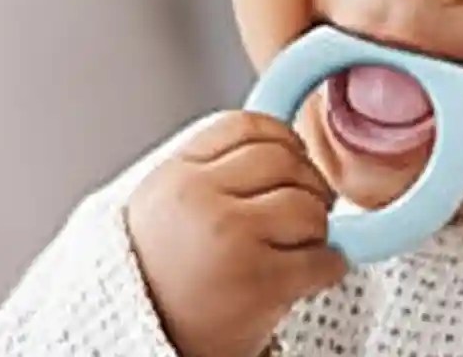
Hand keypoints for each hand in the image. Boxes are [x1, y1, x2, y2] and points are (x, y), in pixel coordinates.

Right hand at [127, 111, 346, 356]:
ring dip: (315, 228)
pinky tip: (308, 273)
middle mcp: (200, 199)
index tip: (293, 155)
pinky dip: (328, 266)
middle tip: (303, 208)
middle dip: (306, 185)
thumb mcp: (164, 207)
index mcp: (175, 176)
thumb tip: (282, 147)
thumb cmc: (158, 282)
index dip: (282, 140)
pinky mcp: (260, 281)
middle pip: (285, 160)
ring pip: (309, 206)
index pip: (247, 127)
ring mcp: (232, 238)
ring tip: (297, 245)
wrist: (135, 343)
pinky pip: (323, 258)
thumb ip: (211, 170)